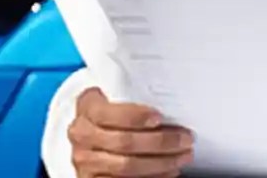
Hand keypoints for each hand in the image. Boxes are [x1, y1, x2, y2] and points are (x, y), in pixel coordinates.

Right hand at [68, 87, 194, 177]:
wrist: (90, 135)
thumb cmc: (111, 113)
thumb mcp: (114, 98)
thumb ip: (132, 97)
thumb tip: (170, 103)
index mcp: (87, 106)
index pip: (109, 112)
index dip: (135, 116)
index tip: (159, 118)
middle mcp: (81, 133)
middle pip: (124, 142)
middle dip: (160, 142)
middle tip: (185, 139)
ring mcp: (85, 160)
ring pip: (126, 166)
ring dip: (161, 163)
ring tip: (181, 156)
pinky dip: (152, 177)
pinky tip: (168, 172)